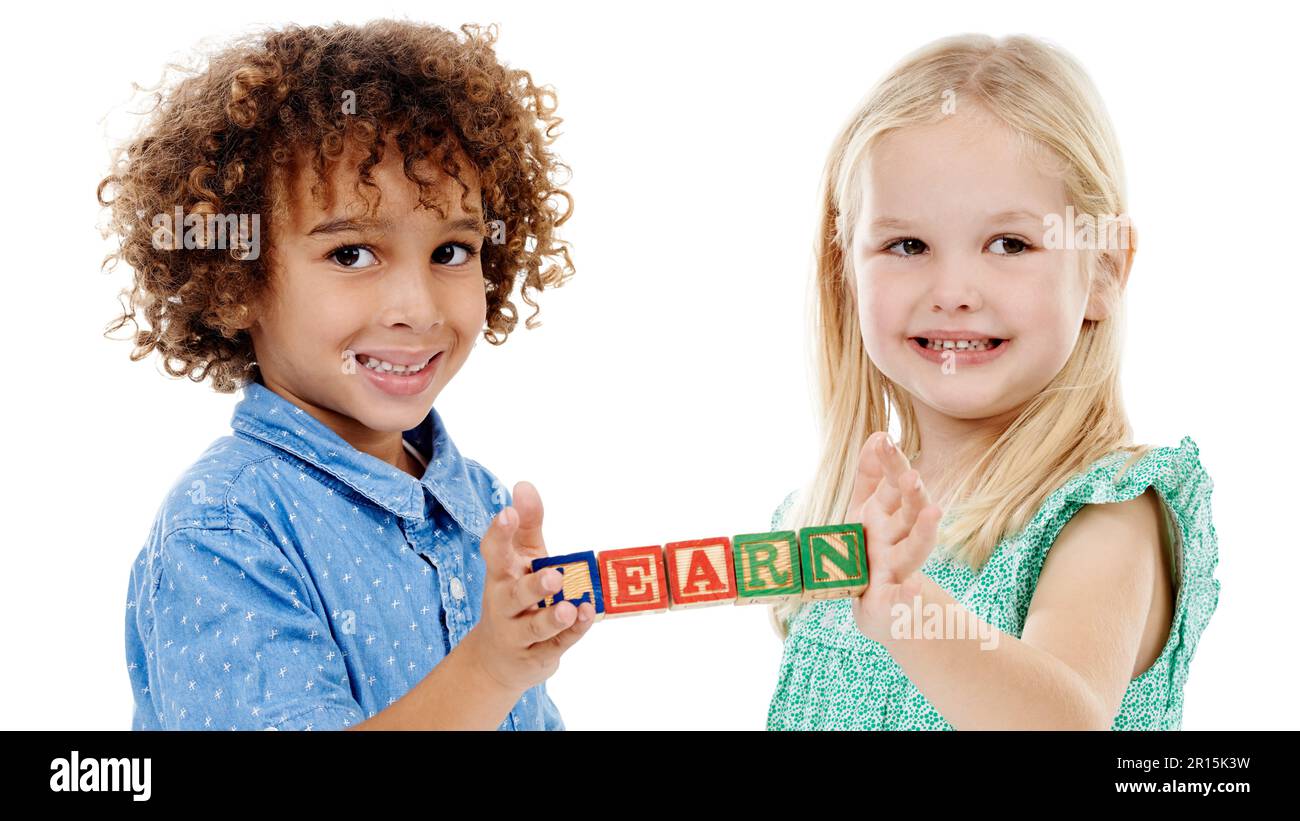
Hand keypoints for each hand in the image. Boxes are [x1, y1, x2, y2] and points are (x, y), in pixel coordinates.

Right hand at [464, 481, 596, 693]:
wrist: (498, 659)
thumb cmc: (516, 595)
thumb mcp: (522, 558)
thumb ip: (528, 524)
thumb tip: (524, 486)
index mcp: (501, 575)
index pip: (494, 553)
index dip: (500, 533)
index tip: (508, 513)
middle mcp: (505, 604)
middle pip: (516, 595)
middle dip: (534, 586)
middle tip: (553, 576)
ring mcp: (519, 632)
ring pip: (535, 626)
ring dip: (553, 618)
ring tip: (569, 608)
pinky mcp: (539, 654)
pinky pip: (558, 644)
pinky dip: (573, 632)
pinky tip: (587, 615)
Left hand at [848, 432, 944, 643]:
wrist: (882, 609)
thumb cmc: (871, 552)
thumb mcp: (864, 511)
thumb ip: (869, 475)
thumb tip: (878, 435)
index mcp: (887, 515)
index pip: (892, 484)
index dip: (891, 464)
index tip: (884, 440)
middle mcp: (897, 538)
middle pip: (909, 512)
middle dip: (912, 494)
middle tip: (912, 477)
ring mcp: (898, 568)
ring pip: (914, 548)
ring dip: (923, 532)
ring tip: (933, 515)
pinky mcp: (893, 599)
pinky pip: (900, 598)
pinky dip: (907, 595)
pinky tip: (913, 590)